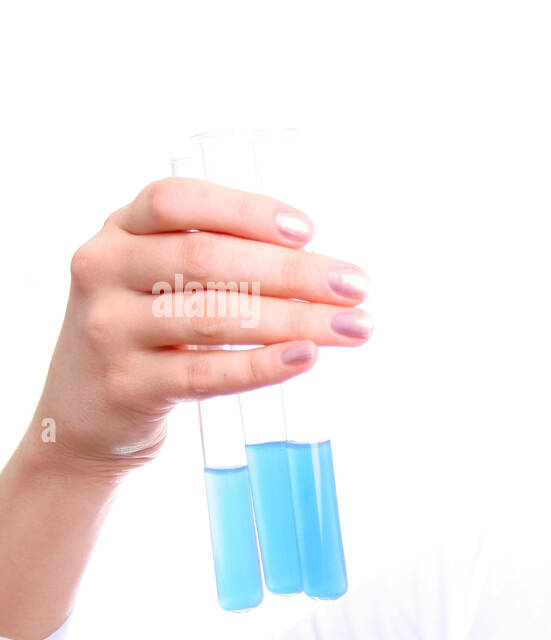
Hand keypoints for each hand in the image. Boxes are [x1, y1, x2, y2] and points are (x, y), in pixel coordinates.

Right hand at [29, 176, 371, 478]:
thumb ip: (222, 261)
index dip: (244, 210)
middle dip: (292, 272)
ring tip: (350, 327)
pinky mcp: (125, 385)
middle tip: (355, 287)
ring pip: (214, 317)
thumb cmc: (149, 335)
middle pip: (207, 258)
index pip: (177, 201)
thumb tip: (321, 267)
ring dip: (294, 319)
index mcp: (121, 231)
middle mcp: (105, 270)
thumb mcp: (163, 281)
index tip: (307, 232)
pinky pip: (206, 373)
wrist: (84, 415)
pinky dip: (262, 365)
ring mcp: (109, 329)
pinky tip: (306, 357)